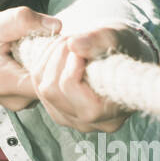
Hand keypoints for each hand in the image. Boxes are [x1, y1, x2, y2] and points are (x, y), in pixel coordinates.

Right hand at [0, 7, 60, 110]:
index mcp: (6, 83)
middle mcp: (17, 99)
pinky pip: (45, 83)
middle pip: (56, 83)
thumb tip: (56, 25)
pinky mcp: (23, 97)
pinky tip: (43, 52)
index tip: (62, 36)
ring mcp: (21, 101)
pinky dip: (48, 67)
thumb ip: (19, 22)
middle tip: (62, 35)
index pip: (53, 79)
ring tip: (51, 41)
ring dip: (57, 62)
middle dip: (64, 59)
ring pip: (52, 83)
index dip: (64, 57)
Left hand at [28, 26, 151, 133]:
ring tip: (66, 45)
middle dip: (56, 58)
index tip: (78, 47)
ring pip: (41, 89)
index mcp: (110, 111)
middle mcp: (90, 123)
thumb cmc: (123, 48)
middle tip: (70, 40)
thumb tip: (73, 44)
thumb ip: (96, 41)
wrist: (121, 56)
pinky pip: (37, 89)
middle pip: (51, 90)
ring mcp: (72, 120)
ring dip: (48, 59)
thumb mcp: (115, 37)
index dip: (70, 64)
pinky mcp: (58, 113)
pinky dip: (43, 67)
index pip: (72, 89)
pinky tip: (59, 56)